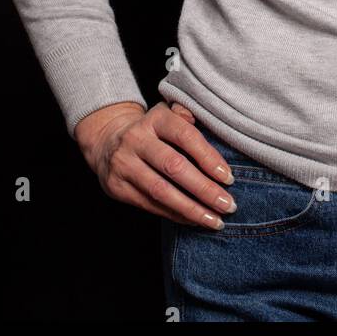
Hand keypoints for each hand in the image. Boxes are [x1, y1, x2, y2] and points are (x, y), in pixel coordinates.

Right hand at [74, 100, 236, 227]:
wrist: (107, 141)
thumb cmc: (152, 130)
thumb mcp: (167, 114)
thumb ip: (188, 117)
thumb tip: (209, 123)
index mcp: (155, 118)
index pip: (185, 136)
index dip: (208, 157)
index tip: (229, 178)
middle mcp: (136, 139)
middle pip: (174, 166)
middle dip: (205, 189)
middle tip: (228, 205)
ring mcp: (124, 164)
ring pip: (162, 191)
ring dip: (192, 209)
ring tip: (215, 221)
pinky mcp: (117, 187)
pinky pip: (151, 205)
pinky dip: (176, 215)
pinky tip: (194, 220)